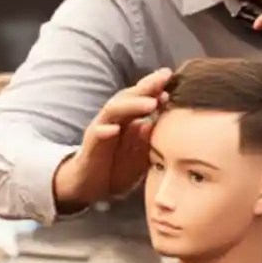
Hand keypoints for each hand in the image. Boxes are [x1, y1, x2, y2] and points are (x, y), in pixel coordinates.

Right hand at [53, 68, 171, 211]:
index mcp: (128, 119)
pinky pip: (96, 135)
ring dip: (132, 105)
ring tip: (151, 103)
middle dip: (147, 86)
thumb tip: (154, 122)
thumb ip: (146, 139)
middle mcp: (114, 120)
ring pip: (114, 110)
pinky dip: (104, 131)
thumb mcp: (138, 154)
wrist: (89, 185)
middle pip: (129, 97)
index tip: (172, 77)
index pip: (141, 98)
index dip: (156, 87)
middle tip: (164, 77)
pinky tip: (115, 130)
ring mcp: (100, 130)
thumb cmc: (116, 167)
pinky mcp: (90, 146)